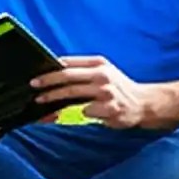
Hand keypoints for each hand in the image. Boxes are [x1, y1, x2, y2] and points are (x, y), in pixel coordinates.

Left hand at [31, 56, 178, 129]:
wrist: (145, 103)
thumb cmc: (118, 88)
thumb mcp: (102, 72)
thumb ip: (81, 72)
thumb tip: (53, 73)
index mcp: (98, 63)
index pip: (68, 62)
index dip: (50, 68)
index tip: (35, 74)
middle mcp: (102, 75)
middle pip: (67, 76)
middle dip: (47, 81)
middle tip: (33, 85)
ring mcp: (106, 92)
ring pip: (72, 93)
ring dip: (53, 98)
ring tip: (41, 100)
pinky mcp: (109, 108)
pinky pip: (84, 111)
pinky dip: (73, 113)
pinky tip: (65, 116)